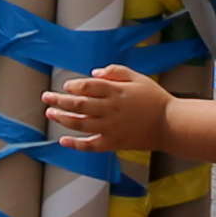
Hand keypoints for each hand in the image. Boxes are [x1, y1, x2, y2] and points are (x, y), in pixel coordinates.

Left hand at [43, 66, 171, 154]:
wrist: (169, 124)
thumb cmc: (155, 99)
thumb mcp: (138, 78)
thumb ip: (116, 72)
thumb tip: (95, 72)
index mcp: (116, 92)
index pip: (88, 86)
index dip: (74, 86)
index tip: (66, 86)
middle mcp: (109, 109)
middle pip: (78, 104)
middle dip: (59, 100)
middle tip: (46, 97)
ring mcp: (110, 128)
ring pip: (79, 123)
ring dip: (62, 118)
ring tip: (50, 113)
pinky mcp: (112, 143)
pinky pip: (90, 145)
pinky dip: (75, 144)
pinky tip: (63, 140)